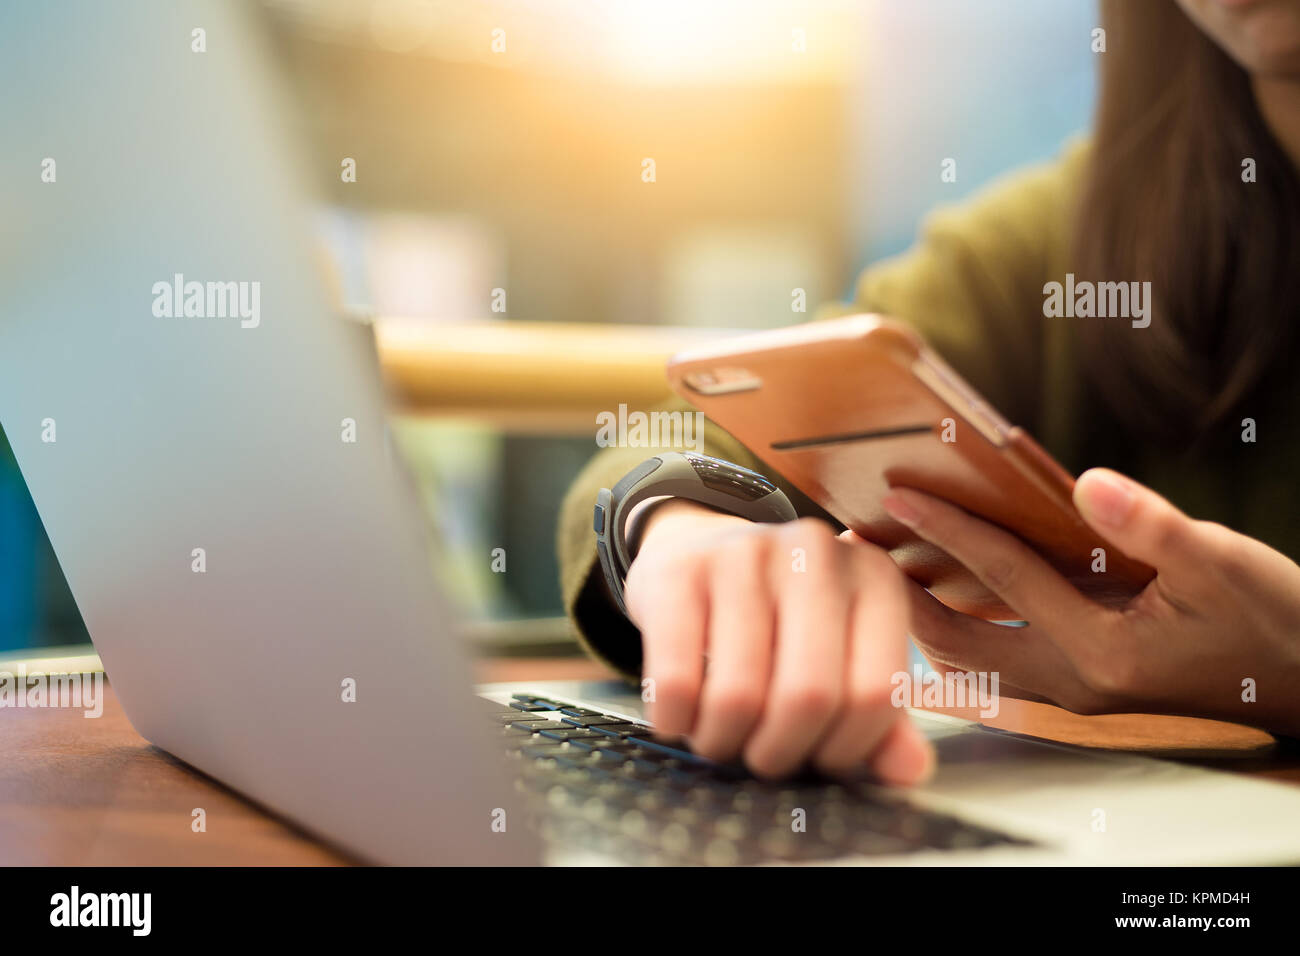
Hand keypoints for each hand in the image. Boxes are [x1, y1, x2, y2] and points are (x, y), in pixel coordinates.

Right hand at [623, 499, 934, 781]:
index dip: (847, 749)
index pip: (874, 693)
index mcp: (874, 577)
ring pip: (738, 694)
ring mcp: (743, 554)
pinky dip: (675, 720)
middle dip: (780, 752)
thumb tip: (910, 771)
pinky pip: (676, 679)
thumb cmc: (781, 618)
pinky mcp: (679, 570)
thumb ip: (877, 711)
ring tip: (720, 738)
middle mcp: (815, 554)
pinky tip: (677, 717)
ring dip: (722, 741)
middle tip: (763, 758)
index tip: (822, 759)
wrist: (698, 548)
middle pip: (808, 696)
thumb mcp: (841, 653)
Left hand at [876, 469, 1299, 734]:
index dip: (947, 530)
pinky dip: (958, 623)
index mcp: (1103, 649)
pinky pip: (994, 659)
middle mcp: (1074, 682)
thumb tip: (1089, 486)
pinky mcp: (1077, 687)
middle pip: (954, 637)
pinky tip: (942, 587)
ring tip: (885, 561)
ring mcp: (1071, 693)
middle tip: (858, 544)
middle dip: (900, 589)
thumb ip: (1154, 526)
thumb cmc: (1270, 620)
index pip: (1002, 578)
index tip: (897, 497)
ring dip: (921, 610)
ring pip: (967, 657)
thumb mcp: (1224, 563)